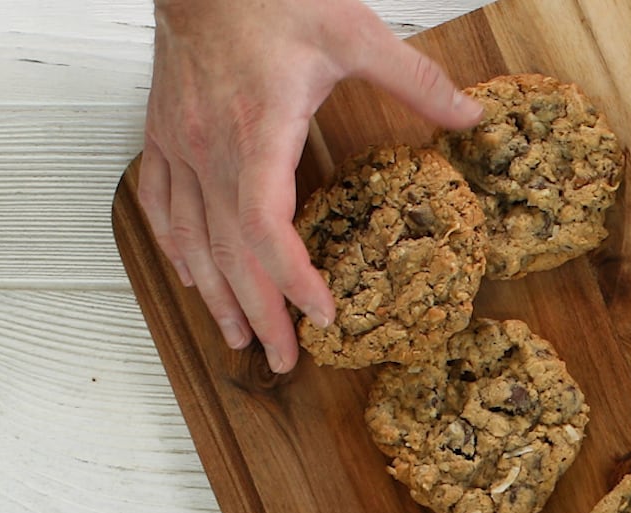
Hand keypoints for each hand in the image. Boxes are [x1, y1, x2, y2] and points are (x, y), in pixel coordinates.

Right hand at [140, 0, 481, 372]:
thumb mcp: (355, 32)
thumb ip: (415, 79)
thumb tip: (471, 114)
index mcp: (258, 133)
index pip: (268, 229)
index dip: (293, 280)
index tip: (324, 314)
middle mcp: (211, 150)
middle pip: (231, 254)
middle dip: (260, 314)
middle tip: (284, 361)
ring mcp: (180, 146)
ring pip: (192, 240)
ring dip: (216, 297)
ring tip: (239, 339)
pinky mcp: (162, 135)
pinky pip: (159, 205)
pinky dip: (176, 249)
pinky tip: (192, 277)